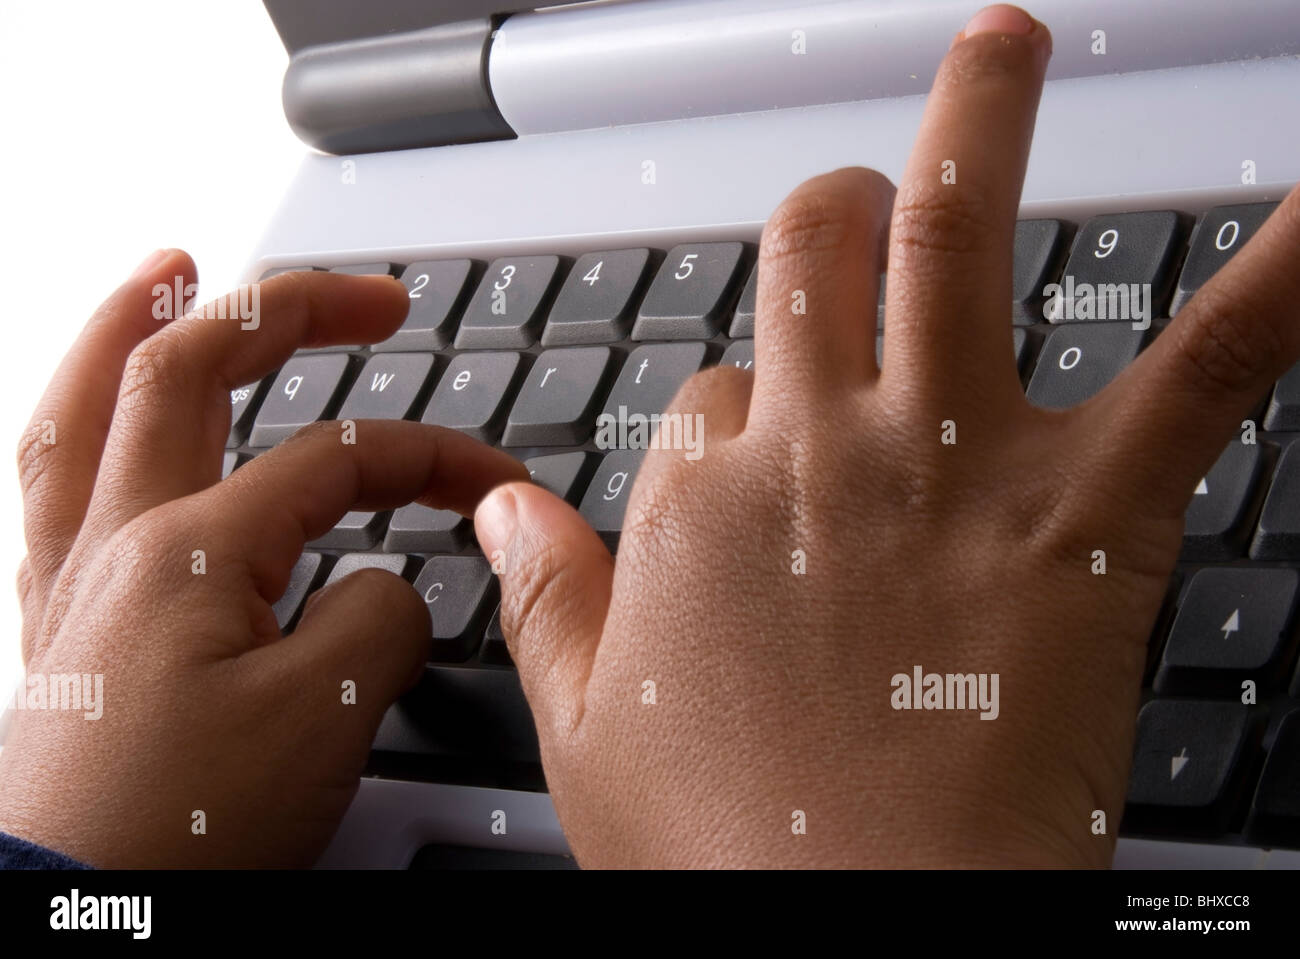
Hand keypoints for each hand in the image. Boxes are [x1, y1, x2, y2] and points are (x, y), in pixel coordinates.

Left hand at [1, 256, 525, 865]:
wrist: (75, 916)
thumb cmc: (180, 827)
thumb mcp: (327, 717)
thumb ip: (381, 617)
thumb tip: (388, 584)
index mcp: (189, 547)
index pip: (338, 460)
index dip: (432, 457)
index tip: (491, 480)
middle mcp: (116, 539)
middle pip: (188, 369)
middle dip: (289, 311)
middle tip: (367, 299)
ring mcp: (73, 577)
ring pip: (84, 407)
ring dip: (128, 321)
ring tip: (170, 270)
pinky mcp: (61, 626)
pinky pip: (52, 485)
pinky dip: (82, 422)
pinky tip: (104, 417)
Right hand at [473, 5, 1299, 866]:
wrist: (871, 932)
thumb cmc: (735, 852)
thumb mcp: (589, 732)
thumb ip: (547, 602)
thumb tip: (505, 509)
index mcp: (700, 502)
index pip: (713, 393)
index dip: (741, 420)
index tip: (763, 469)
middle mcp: (816, 449)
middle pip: (807, 255)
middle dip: (828, 212)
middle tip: (853, 201)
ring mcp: (946, 462)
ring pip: (950, 233)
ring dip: (977, 123)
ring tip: (998, 48)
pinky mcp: (1080, 513)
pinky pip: (1199, 362)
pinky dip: (1276, 277)